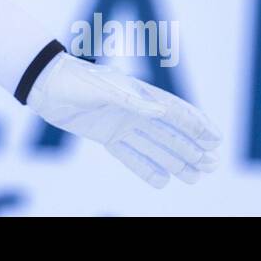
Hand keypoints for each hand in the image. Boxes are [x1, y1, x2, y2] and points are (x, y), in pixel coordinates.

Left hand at [27, 53, 221, 187]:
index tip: (215, 139)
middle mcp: (134, 110)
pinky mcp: (106, 135)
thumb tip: (163, 111)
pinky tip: (162, 180)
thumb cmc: (74, 79)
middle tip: (212, 165)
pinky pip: (130, 155)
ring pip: (154, 146)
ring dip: (175, 161)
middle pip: (169, 132)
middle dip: (191, 148)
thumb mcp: (102, 88)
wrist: (45, 84)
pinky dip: (146, 167)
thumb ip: (132, 101)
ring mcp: (121, 123)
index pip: (174, 111)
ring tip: (195, 176)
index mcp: (138, 93)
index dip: (196, 125)